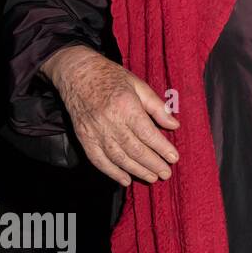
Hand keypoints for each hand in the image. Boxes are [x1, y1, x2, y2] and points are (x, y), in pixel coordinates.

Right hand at [41, 45, 179, 186]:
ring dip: (136, 170)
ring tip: (152, 177)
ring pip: (118, 157)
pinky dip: (112, 172)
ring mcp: (94, 131)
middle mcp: (109, 121)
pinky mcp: (83, 137)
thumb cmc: (111, 76)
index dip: (162, 148)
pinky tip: (125, 179)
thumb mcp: (139, 85)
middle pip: (134, 149)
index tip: (174, 158)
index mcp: (125, 106)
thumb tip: (174, 125)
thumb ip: (157, 107)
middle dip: (152, 164)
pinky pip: (98, 159)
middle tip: (166, 173)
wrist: (77, 72)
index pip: (147, 133)